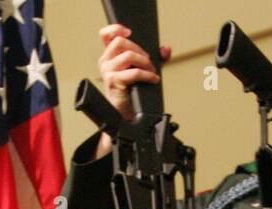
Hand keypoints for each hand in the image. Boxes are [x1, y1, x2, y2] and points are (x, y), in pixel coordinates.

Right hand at [94, 25, 171, 156]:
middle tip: (149, 63)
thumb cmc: (133, 93)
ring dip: (144, 63)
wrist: (127, 117)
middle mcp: (105, 62)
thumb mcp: (144, 71)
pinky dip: (147, 75)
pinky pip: (133, 72)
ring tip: (150, 72)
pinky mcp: (113, 82)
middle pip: (121, 42)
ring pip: (128, 55)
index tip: (129, 32)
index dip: (116, 29)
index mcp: (109, 57)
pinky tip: (153, 80)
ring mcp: (107, 72)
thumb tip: (166, 49)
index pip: (106, 34)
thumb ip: (156, 58)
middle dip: (140, 50)